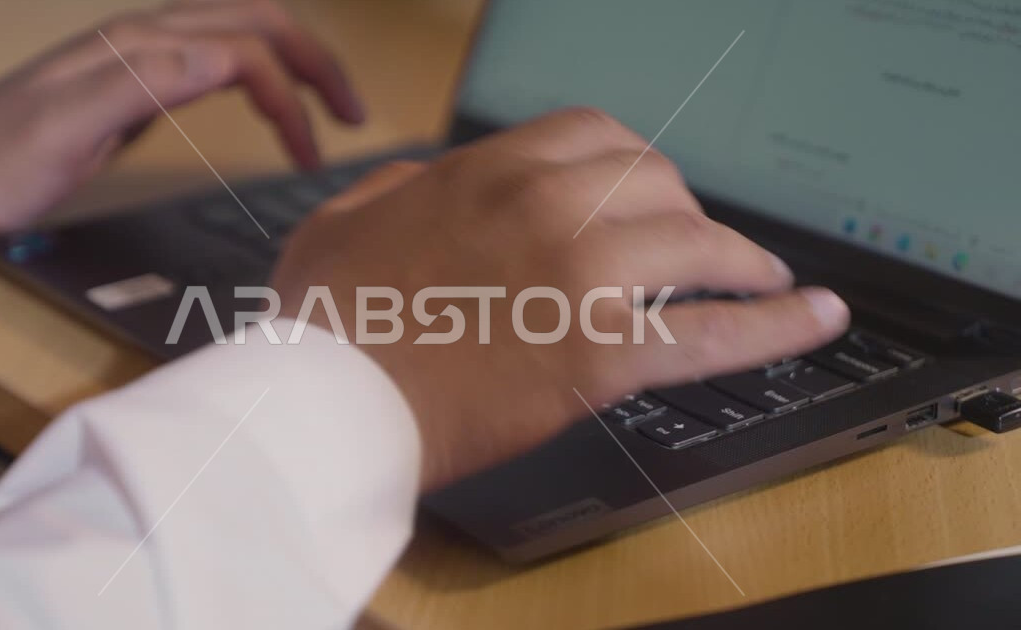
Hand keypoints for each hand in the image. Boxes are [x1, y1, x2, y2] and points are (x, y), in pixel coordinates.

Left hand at [0, 0, 363, 232]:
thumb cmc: (4, 164)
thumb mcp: (68, 129)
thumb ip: (143, 84)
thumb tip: (221, 58)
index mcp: (140, 47)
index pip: (243, 50)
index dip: (289, 96)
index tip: (310, 153)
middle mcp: (147, 39)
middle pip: (254, 22)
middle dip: (313, 60)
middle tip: (352, 111)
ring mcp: (144, 56)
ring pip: (240, 32)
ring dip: (293, 61)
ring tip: (328, 104)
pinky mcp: (141, 80)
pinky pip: (217, 56)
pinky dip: (259, 73)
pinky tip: (265, 101)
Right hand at [271, 108, 849, 490]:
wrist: (328, 406)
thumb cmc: (326, 327)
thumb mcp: (338, 225)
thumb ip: (394, 188)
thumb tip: (426, 179)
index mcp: (486, 173)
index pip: (595, 135)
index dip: (635, 162)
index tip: (648, 189)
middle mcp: (544, 207)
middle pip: (658, 180)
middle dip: (683, 210)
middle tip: (692, 244)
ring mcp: (581, 275)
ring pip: (698, 243)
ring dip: (740, 258)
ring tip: (763, 277)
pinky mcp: (604, 352)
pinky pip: (716, 331)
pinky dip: (779, 323)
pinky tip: (816, 316)